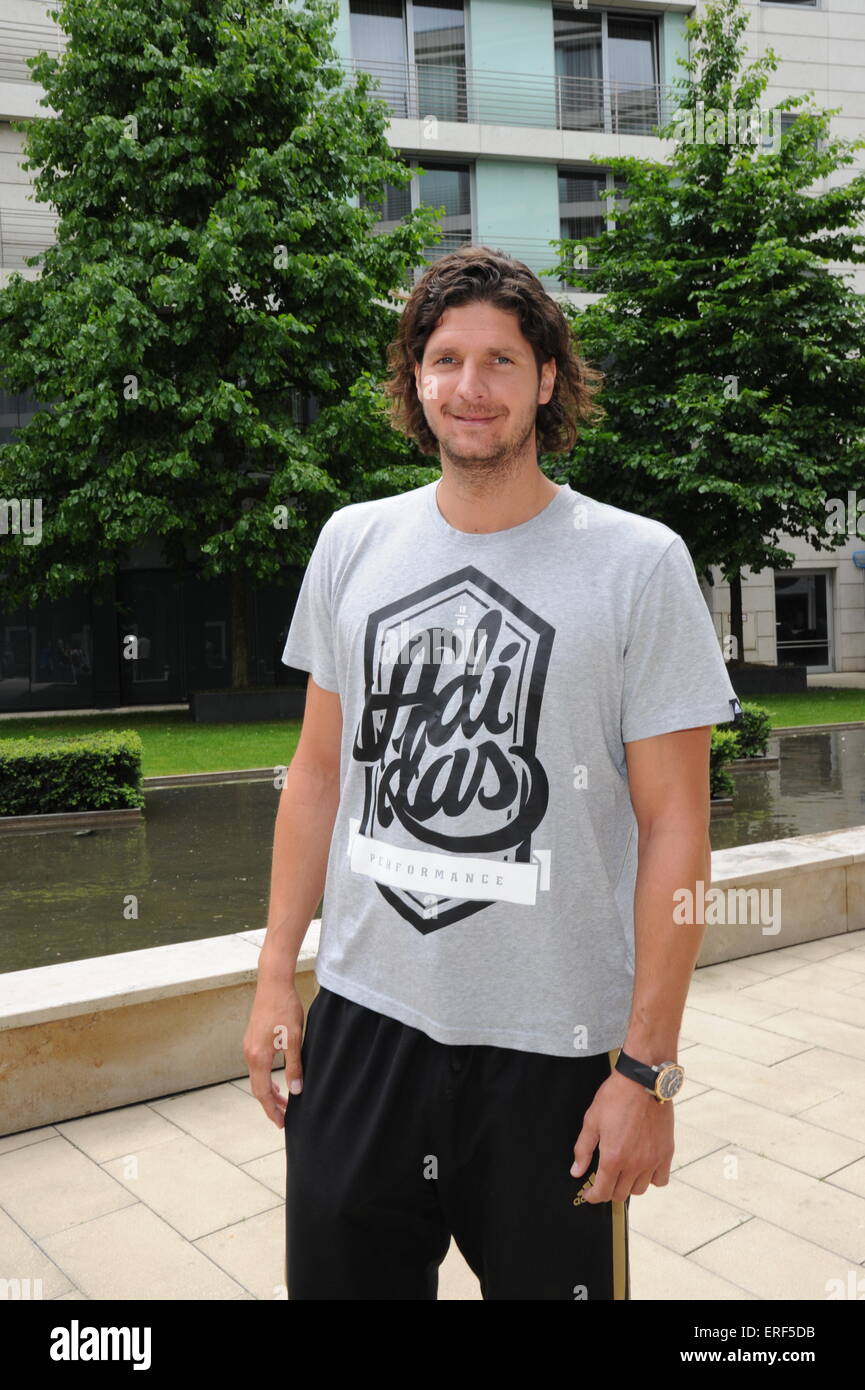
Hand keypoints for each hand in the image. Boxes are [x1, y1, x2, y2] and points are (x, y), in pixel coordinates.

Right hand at [243, 980, 305, 1127]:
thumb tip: (296, 1092)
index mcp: (258, 1057)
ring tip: (285, 1100)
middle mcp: (249, 1053)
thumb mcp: (294, 1039)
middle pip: (257, 1088)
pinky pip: (257, 1066)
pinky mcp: (252, 1038)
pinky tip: (277, 1078)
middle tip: (285, 1117)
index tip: (282, 1123)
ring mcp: (249, 1045)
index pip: (262, 1093)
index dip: (272, 1110)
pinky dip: (266, 1078)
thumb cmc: (285, 1008)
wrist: (273, 983)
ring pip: (257, 1076)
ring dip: (269, 1090)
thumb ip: (294, 1067)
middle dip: (271, 1104)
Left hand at [570, 1070, 673, 1202]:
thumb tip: (576, 1172)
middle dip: (608, 1190)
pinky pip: (660, 1180)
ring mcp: (652, 1160)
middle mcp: (634, 1164)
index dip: (593, 1196)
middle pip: (620, 1194)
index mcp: (613, 1158)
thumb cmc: (615, 1097)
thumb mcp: (592, 1121)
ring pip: (640, 1190)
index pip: (602, 1192)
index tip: (589, 1194)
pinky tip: (643, 1168)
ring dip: (629, 1186)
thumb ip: (583, 1150)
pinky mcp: (666, 1153)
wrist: (643, 1081)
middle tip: (604, 1180)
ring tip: (623, 1172)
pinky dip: (651, 1179)